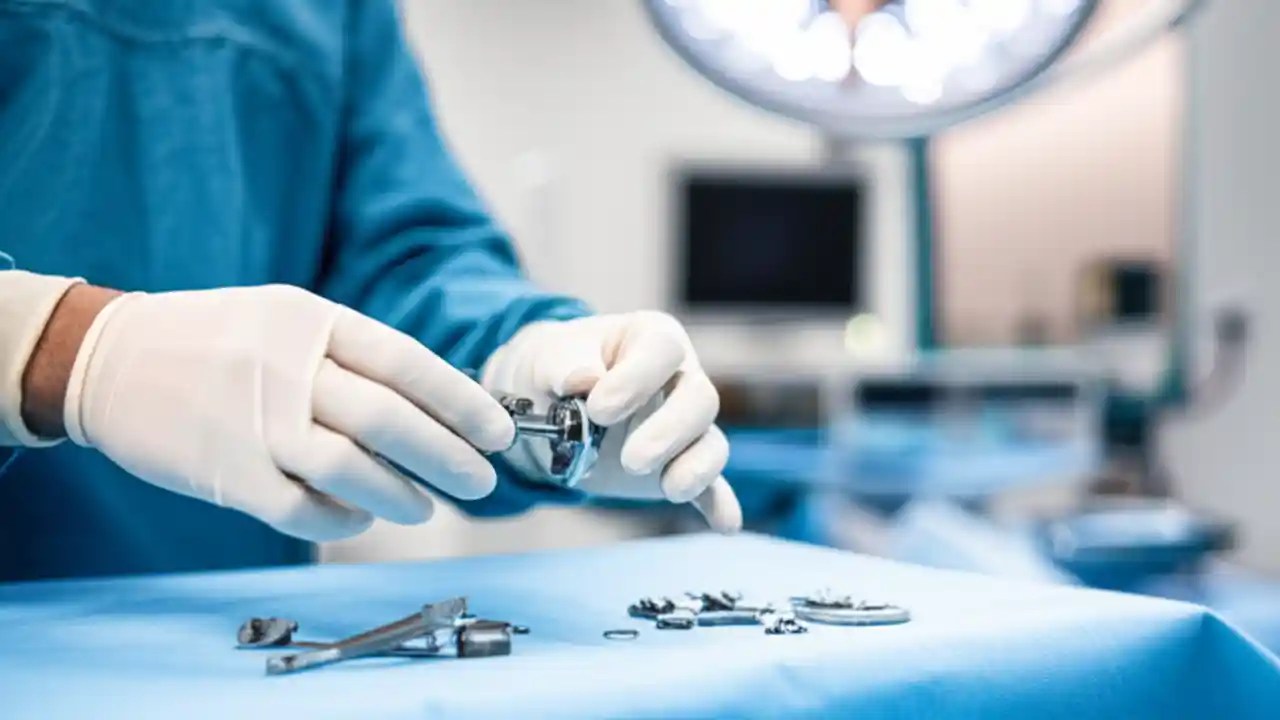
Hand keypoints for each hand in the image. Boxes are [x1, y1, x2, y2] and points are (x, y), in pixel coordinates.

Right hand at [58, 285, 514, 540]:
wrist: (106, 359)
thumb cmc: (212, 340)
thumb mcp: (282, 318)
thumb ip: (349, 355)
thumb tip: (429, 404)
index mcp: (312, 321)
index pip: (407, 363)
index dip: (461, 402)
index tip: (497, 432)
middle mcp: (289, 368)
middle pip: (390, 419)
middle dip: (449, 456)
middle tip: (480, 481)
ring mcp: (256, 421)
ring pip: (352, 468)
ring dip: (402, 495)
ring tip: (425, 507)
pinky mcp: (229, 472)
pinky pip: (304, 507)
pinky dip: (344, 518)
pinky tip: (361, 518)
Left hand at [482, 312, 741, 532]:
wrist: (546, 400)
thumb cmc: (555, 367)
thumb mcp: (547, 356)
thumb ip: (563, 363)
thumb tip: (584, 379)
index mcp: (650, 338)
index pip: (663, 349)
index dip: (638, 378)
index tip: (599, 410)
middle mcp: (679, 378)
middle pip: (700, 399)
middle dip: (669, 432)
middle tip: (631, 461)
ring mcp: (684, 425)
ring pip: (711, 442)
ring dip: (695, 468)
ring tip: (669, 490)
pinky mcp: (678, 465)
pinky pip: (709, 485)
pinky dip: (717, 504)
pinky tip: (724, 524)